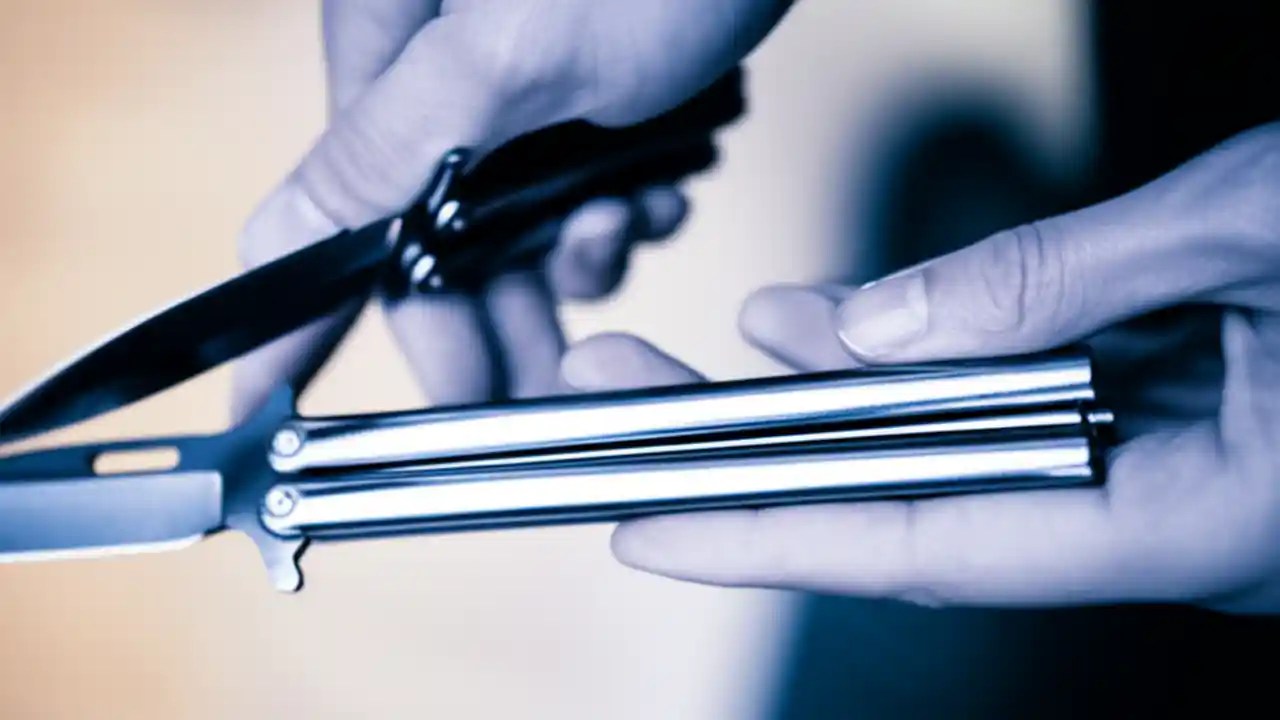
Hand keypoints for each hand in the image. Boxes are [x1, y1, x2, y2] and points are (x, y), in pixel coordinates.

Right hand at [232, 0, 792, 416]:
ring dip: (580, 260)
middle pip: (443, 249)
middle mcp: (444, 77)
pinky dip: (626, 216)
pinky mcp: (596, 97)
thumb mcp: (508, 58)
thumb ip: (386, 154)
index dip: (335, 327)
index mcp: (391, 58)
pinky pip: (590, 198)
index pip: (340, 228)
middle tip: (544, 388)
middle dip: (498, 319)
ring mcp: (523, 91)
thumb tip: (271, 239)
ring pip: (526, 233)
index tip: (327, 411)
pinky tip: (656, 195)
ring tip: (622, 231)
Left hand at [562, 122, 1279, 613]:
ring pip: (954, 455)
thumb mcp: (1243, 230)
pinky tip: (830, 333)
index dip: (773, 538)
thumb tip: (869, 327)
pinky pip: (1012, 409)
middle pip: (914, 505)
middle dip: (754, 459)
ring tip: (688, 360)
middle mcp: (1162, 522)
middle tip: (619, 404)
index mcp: (1195, 518)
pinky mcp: (1166, 425)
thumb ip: (1050, 283)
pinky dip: (920, 367)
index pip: (931, 541)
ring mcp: (1163, 478)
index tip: (644, 527)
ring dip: (822, 407)